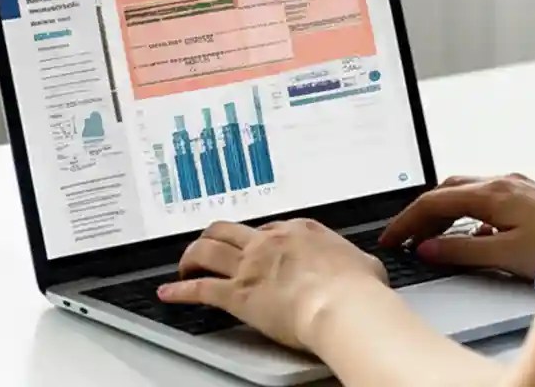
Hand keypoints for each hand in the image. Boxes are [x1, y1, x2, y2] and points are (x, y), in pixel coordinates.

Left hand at [159, 219, 388, 350]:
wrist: (343, 305)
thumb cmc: (356, 289)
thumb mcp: (365, 265)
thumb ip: (355, 262)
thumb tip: (362, 269)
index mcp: (301, 231)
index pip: (269, 228)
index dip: (258, 239)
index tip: (255, 247)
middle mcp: (270, 242)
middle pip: (230, 231)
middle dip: (216, 236)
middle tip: (209, 244)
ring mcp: (251, 266)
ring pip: (207, 251)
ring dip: (192, 256)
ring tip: (185, 264)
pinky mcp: (238, 295)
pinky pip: (200, 290)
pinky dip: (180, 291)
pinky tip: (170, 292)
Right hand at [380, 173, 534, 280]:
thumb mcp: (506, 256)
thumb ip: (462, 252)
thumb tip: (427, 249)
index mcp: (493, 192)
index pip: (434, 201)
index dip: (406, 221)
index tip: (391, 239)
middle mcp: (504, 182)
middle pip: (448, 191)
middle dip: (422, 214)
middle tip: (406, 239)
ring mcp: (519, 187)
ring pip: (467, 194)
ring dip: (445, 214)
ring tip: (432, 239)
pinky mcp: (531, 198)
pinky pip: (487, 201)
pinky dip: (469, 217)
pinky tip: (473, 237)